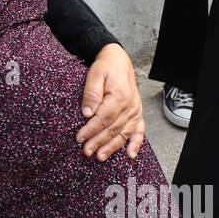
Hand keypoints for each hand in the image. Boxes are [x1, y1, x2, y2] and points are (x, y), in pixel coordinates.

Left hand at [75, 43, 145, 160]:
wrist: (118, 60)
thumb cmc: (105, 68)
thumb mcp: (95, 75)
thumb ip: (91, 94)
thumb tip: (87, 113)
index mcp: (119, 97)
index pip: (103, 118)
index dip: (91, 130)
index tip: (79, 138)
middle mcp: (130, 106)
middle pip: (112, 129)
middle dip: (98, 142)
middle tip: (86, 151)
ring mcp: (135, 111)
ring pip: (123, 133)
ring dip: (112, 147)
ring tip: (100, 156)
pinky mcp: (137, 114)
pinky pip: (139, 131)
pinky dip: (136, 144)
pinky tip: (130, 155)